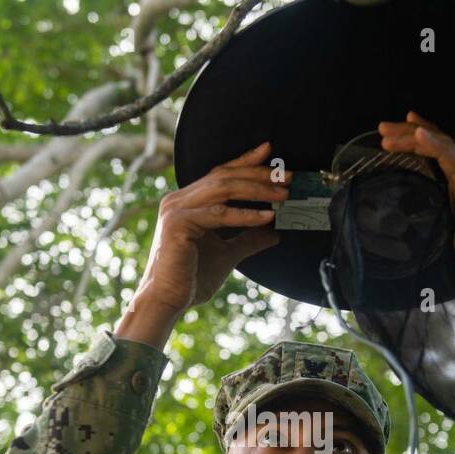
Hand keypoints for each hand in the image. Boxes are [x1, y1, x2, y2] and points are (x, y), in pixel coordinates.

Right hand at [133, 141, 289, 316]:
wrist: (168, 300)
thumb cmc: (191, 279)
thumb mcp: (229, 253)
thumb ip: (249, 239)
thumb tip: (274, 233)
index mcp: (187, 202)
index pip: (220, 174)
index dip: (245, 161)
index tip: (269, 152)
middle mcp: (179, 200)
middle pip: (224, 176)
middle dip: (258, 174)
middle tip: (287, 177)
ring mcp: (176, 209)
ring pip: (223, 188)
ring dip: (257, 190)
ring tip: (283, 194)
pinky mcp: (178, 223)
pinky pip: (219, 214)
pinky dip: (245, 214)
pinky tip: (267, 217)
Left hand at [377, 111, 454, 318]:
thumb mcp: (435, 247)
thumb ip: (419, 234)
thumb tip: (387, 239)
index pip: (438, 158)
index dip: (417, 140)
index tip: (390, 134)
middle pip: (439, 147)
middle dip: (409, 133)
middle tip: (381, 127)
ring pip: (445, 149)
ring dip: (416, 137)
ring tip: (389, 133)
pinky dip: (437, 146)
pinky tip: (419, 136)